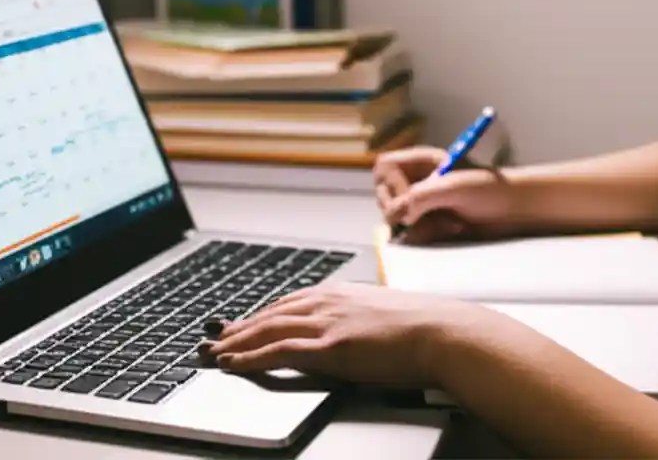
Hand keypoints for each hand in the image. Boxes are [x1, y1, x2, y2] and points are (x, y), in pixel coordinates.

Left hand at [203, 282, 490, 386]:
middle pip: (271, 313)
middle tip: (214, 337)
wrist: (444, 333)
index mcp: (342, 293)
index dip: (261, 314)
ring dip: (235, 342)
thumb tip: (354, 332)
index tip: (242, 322)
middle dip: (239, 327)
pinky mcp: (329, 347)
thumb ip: (360, 319)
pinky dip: (250, 358)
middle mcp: (328, 302)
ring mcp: (327, 323)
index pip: (290, 302)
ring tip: (213, 353)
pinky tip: (233, 364)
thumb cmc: (425, 328)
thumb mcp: (384, 314)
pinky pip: (278, 351)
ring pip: (267, 329)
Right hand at [372, 146, 526, 244]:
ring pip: (396, 219)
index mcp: (422, 162)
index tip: (409, 197)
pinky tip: (451, 230)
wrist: (517, 211)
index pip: (384, 168)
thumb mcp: (455, 187)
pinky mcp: (430, 225)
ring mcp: (423, 205)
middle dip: (402, 210)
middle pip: (384, 195)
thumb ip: (421, 197)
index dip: (390, 184)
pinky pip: (411, 235)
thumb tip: (396, 215)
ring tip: (449, 223)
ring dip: (419, 225)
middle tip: (425, 214)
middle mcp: (418, 182)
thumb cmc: (491, 189)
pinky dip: (426, 236)